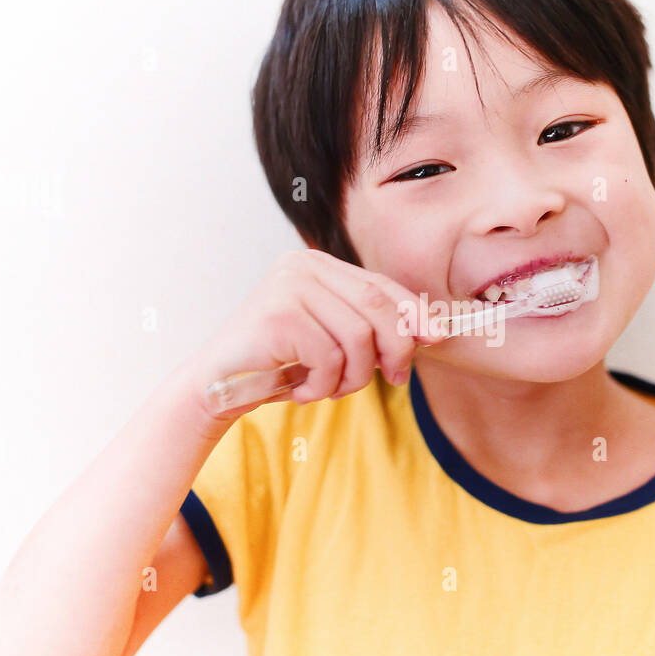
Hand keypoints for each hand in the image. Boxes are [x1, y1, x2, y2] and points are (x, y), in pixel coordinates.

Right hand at [189, 249, 443, 421]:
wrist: (217, 386)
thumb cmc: (278, 364)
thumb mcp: (330, 339)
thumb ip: (369, 327)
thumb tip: (433, 331)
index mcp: (317, 264)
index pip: (380, 284)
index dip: (413, 312)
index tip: (437, 337)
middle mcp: (302, 266)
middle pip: (377, 306)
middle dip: (395, 349)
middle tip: (393, 379)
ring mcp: (288, 287)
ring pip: (358, 338)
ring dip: (352, 377)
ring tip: (328, 388)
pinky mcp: (278, 315)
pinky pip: (329, 358)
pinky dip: (324, 385)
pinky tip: (303, 391)